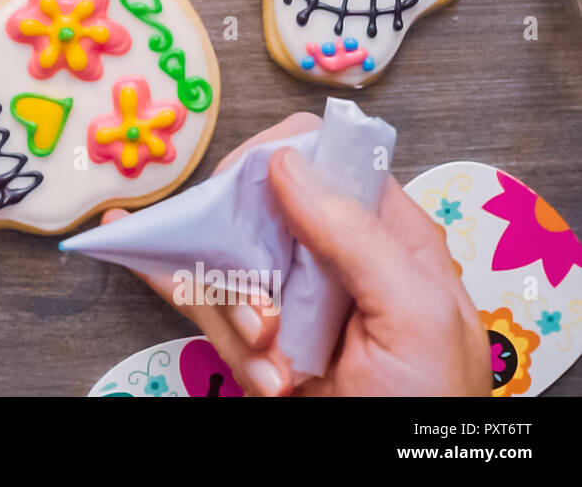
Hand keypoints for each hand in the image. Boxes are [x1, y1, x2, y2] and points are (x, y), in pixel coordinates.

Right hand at [105, 113, 489, 396]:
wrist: (392, 485)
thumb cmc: (429, 407)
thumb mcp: (415, 314)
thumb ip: (356, 234)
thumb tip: (285, 160)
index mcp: (387, 236)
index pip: (321, 163)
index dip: (274, 166)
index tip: (243, 196)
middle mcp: (332, 259)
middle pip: (253, 214)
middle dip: (243, 264)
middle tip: (266, 320)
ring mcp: (291, 300)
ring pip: (221, 265)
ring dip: (233, 321)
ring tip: (274, 374)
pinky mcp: (258, 339)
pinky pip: (203, 305)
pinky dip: (208, 326)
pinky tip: (187, 304)